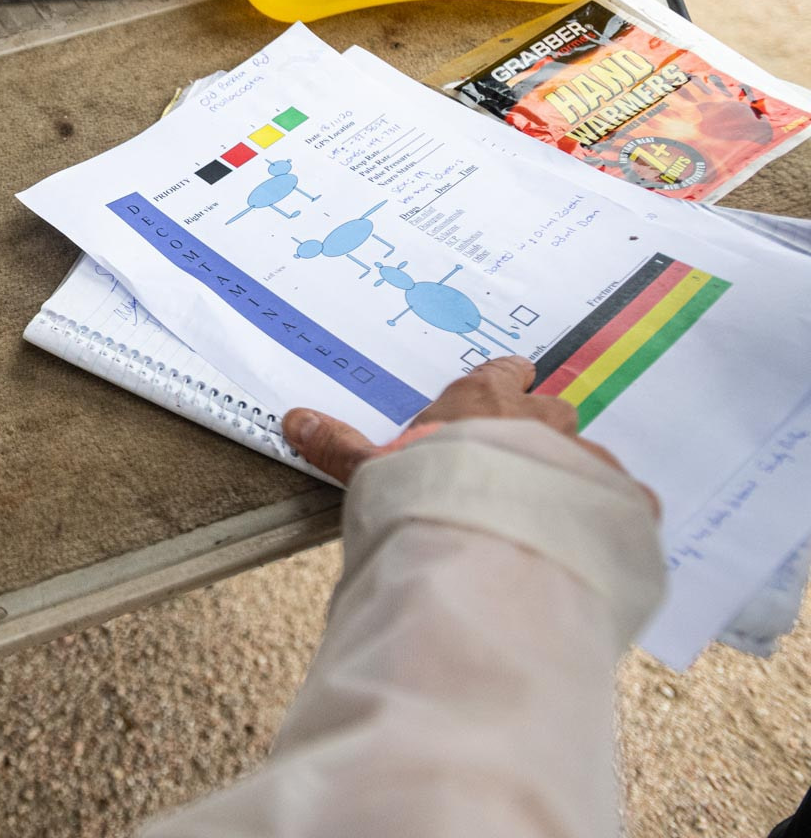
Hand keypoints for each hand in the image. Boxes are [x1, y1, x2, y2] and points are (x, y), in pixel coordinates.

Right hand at [282, 356, 651, 508]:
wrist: (492, 543)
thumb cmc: (427, 493)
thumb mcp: (372, 471)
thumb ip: (340, 446)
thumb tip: (295, 419)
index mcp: (484, 401)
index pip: (501, 373)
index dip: (500, 384)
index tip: (501, 392)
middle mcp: (542, 419)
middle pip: (550, 408)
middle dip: (539, 427)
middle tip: (516, 458)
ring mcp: (585, 459)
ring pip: (585, 455)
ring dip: (569, 473)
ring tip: (546, 506)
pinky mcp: (620, 502)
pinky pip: (620, 501)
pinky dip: (604, 515)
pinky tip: (586, 538)